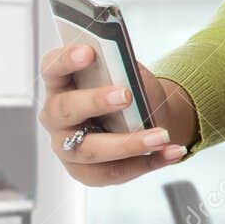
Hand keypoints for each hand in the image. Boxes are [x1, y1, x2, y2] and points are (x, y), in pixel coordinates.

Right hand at [38, 44, 184, 184]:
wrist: (145, 119)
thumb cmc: (129, 91)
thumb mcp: (129, 75)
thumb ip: (123, 71)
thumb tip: (127, 72)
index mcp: (60, 84)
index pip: (52, 68)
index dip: (66, 59)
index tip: (89, 51)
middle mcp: (56, 117)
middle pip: (65, 109)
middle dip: (95, 102)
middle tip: (127, 95)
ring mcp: (66, 147)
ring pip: (90, 150)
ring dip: (129, 144)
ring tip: (161, 136)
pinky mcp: (84, 172)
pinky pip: (114, 172)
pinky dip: (148, 163)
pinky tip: (172, 152)